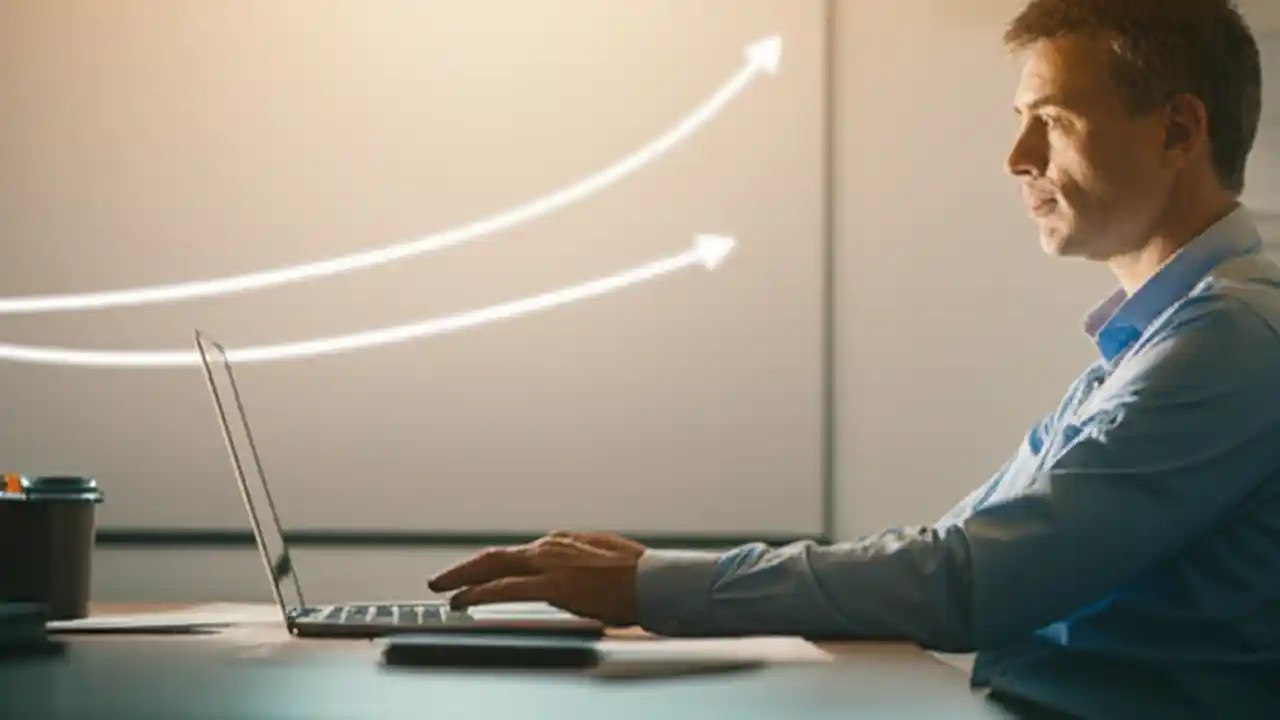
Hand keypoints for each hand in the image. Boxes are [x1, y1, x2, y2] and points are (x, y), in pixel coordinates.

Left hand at [428, 531, 646, 625]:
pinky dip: (477, 593)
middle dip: (465, 568)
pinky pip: (504, 589)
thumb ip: (578, 560)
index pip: (517, 554)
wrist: (655, 581)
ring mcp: (549, 565)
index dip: (492, 566)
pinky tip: (463, 600)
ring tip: (445, 591)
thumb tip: (569, 566)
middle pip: (496, 556)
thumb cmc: (637, 574)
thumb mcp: (602, 556)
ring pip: (493, 568)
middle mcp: (550, 548)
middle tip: (441, 580)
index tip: (477, 574)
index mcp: (562, 543)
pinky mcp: (552, 586)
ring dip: (464, 579)